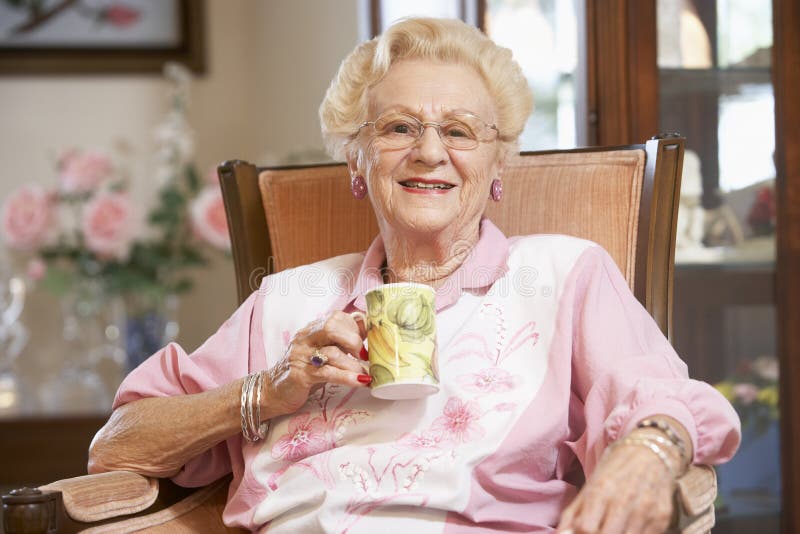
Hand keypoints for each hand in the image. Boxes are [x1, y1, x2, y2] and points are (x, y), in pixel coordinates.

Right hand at [261, 311, 368, 418]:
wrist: (272, 392)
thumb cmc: (303, 371)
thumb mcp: (322, 353)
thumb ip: (341, 343)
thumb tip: (369, 335)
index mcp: (311, 330)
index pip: (336, 317)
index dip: (354, 328)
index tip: (365, 342)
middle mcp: (305, 338)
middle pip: (331, 326)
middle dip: (353, 340)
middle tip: (363, 356)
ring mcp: (301, 356)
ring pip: (332, 352)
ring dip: (353, 364)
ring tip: (365, 373)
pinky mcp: (301, 375)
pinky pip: (328, 373)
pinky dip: (347, 377)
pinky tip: (360, 382)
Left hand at [556, 436, 676, 533]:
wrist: (651, 453)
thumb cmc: (614, 470)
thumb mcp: (590, 486)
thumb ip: (572, 514)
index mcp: (600, 491)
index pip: (585, 529)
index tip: (583, 532)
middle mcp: (623, 501)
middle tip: (598, 530)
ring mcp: (645, 511)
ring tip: (613, 527)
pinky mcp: (662, 518)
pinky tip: (629, 528)